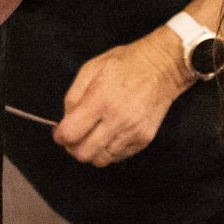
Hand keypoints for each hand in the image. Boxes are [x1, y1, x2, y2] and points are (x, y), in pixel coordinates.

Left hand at [55, 27, 191, 167]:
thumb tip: (65, 121)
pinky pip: (118, 157)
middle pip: (83, 153)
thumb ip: (73, 96)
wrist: (163, 66)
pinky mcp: (144, 139)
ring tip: (93, 136)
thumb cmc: (125, 64)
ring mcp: (133, 132)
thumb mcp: (91, 68)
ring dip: (92, 151)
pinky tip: (109, 135)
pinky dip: (109, 150)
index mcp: (100, 100)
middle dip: (73, 147)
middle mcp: (117, 120)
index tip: (60, 132)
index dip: (60, 136)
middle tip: (75, 137)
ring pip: (101, 160)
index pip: (71, 134)